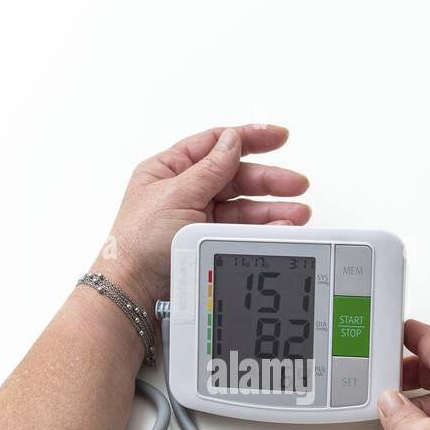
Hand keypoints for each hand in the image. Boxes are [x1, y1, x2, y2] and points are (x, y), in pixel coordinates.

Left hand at [91, 124, 309, 310]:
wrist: (134, 292)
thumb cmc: (139, 244)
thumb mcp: (177, 195)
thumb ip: (210, 167)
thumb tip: (232, 139)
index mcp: (168, 170)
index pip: (214, 144)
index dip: (248, 138)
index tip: (278, 137)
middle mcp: (183, 191)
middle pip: (235, 176)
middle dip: (268, 180)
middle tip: (296, 184)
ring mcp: (196, 218)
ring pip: (242, 206)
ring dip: (270, 208)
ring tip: (295, 213)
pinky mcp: (205, 243)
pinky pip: (240, 230)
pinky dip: (260, 229)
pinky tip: (277, 229)